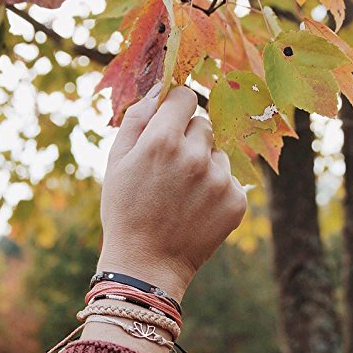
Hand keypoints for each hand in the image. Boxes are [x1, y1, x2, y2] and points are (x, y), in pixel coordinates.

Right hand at [98, 85, 246, 300]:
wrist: (146, 264)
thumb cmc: (125, 209)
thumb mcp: (116, 161)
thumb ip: (137, 119)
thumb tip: (159, 89)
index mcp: (163, 140)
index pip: (185, 96)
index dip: (176, 106)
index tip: (171, 118)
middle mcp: (196, 155)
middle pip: (203, 123)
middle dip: (188, 136)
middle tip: (170, 165)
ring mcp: (220, 179)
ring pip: (217, 152)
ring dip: (204, 162)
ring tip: (182, 191)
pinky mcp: (236, 200)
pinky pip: (229, 177)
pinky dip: (216, 186)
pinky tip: (196, 206)